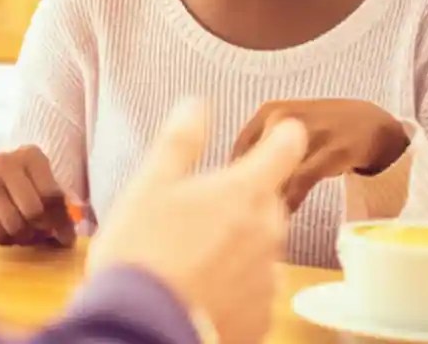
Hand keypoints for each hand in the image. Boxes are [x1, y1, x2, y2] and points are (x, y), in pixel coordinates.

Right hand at [0, 145, 76, 247]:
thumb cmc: (29, 181)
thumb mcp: (47, 182)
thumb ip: (61, 206)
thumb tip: (67, 240)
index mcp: (31, 155)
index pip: (51, 195)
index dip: (61, 221)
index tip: (65, 235)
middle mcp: (4, 162)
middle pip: (33, 211)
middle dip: (43, 229)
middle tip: (45, 234)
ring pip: (14, 226)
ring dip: (26, 238)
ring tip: (30, 233)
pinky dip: (8, 241)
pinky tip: (11, 232)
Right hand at [88, 100, 308, 343]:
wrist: (140, 330)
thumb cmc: (141, 254)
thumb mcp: (149, 186)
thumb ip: (179, 142)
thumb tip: (196, 105)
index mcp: (244, 193)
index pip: (286, 147)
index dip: (283, 135)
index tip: (277, 133)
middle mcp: (267, 233)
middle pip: (269, 201)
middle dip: (243, 200)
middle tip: (199, 212)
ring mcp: (267, 279)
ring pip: (262, 247)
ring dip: (238, 244)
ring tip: (192, 256)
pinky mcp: (260, 318)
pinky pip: (254, 290)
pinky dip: (234, 286)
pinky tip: (201, 288)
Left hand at [231, 99, 408, 211]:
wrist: (370, 124)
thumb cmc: (319, 131)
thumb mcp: (283, 129)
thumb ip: (255, 150)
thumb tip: (224, 183)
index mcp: (268, 113)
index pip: (238, 153)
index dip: (229, 183)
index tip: (229, 208)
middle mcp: (284, 118)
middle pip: (253, 164)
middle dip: (246, 194)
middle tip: (243, 221)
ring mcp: (309, 132)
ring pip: (276, 174)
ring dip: (267, 201)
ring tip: (262, 224)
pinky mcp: (332, 150)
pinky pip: (301, 182)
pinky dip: (290, 201)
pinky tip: (286, 215)